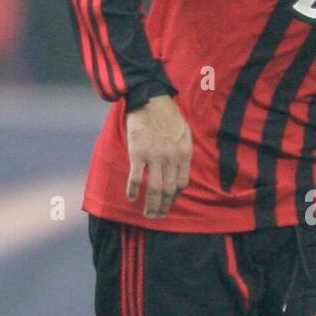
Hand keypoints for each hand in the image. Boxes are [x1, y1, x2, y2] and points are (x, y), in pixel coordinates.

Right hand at [125, 94, 192, 218]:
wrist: (150, 99)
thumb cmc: (168, 115)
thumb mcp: (185, 133)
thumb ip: (183, 152)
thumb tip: (181, 170)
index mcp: (184, 154)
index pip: (181, 183)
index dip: (175, 196)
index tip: (169, 202)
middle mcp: (171, 158)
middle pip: (168, 190)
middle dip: (163, 207)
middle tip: (157, 216)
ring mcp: (154, 157)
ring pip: (154, 188)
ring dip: (151, 205)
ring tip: (147, 214)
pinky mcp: (138, 153)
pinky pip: (135, 177)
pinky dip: (133, 190)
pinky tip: (131, 197)